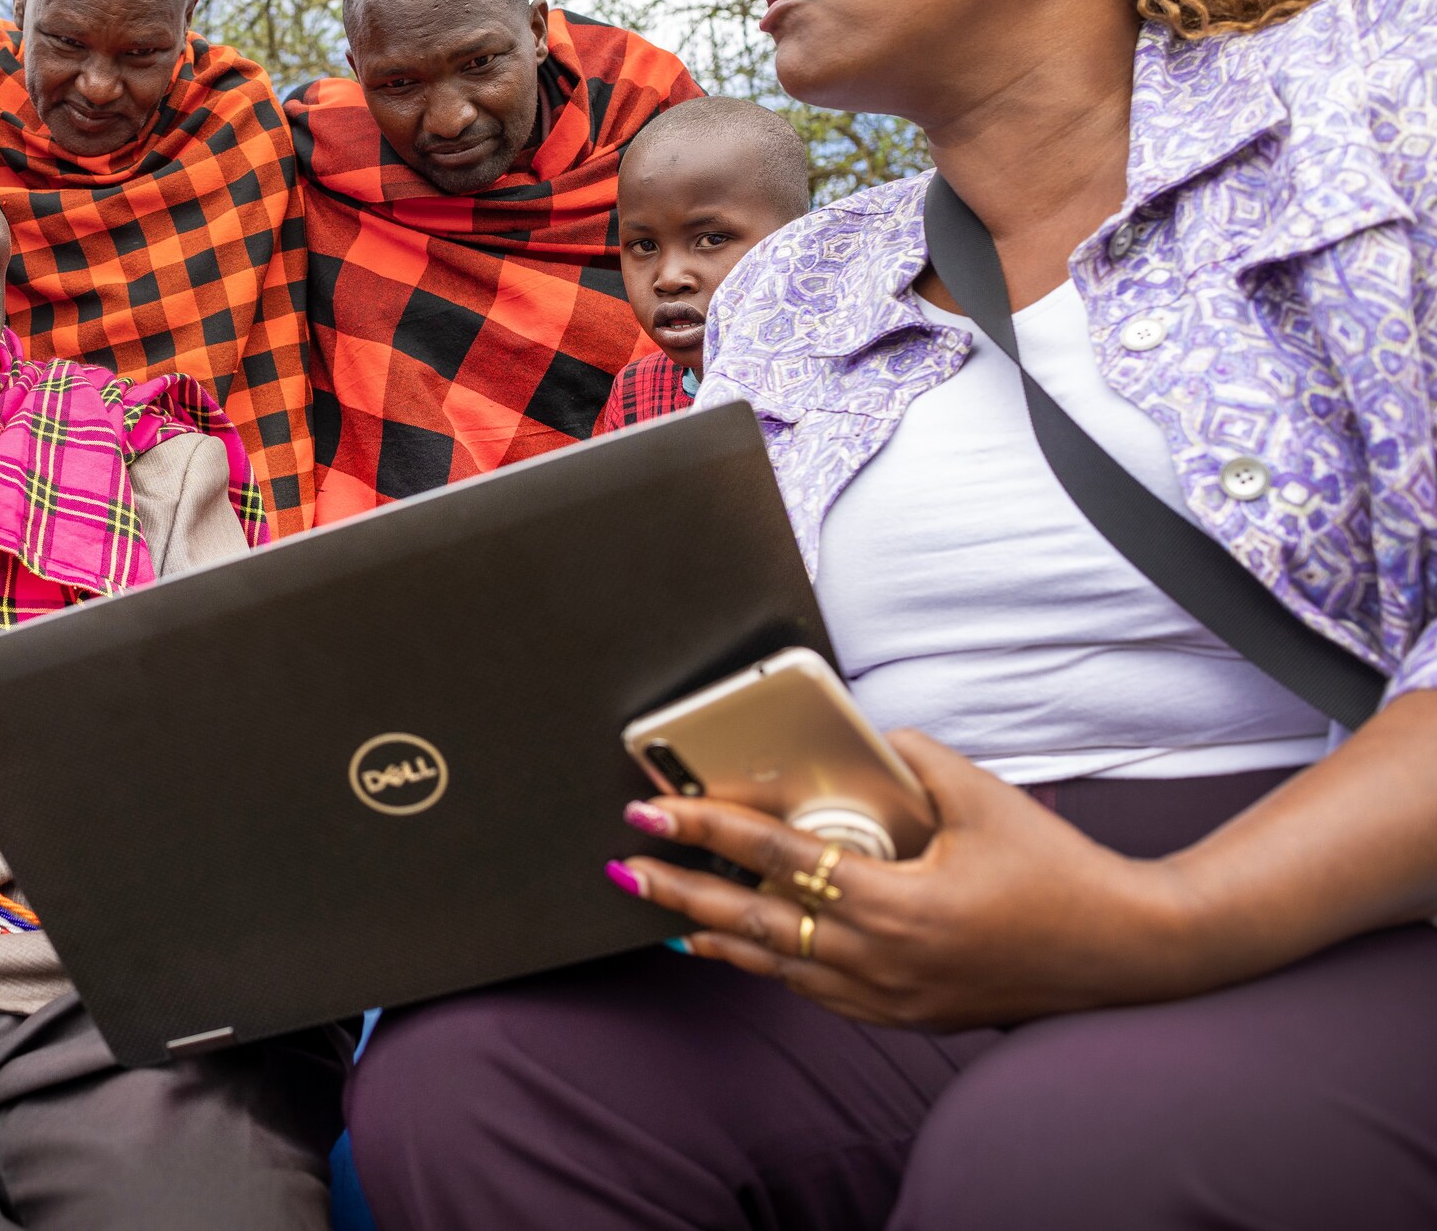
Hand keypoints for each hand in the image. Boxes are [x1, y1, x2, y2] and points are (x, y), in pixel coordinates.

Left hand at [609, 732, 1198, 1029]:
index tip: (654, 809)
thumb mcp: (981, 796)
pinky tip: (733, 943)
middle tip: (625, 862)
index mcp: (895, 903)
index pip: (775, 858)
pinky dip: (765, 963)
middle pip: (752, 922)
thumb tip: (858, 736)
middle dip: (679, 888)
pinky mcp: (902, 1014)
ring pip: (774, 965)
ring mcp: (888, 997)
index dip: (707, 829)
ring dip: (712, 931)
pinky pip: (812, 990)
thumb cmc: (1058, 870)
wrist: (1126, 953)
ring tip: (659, 904)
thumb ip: (910, 759)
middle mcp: (880, 960)